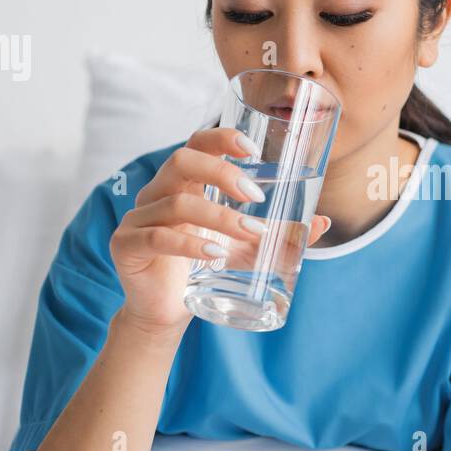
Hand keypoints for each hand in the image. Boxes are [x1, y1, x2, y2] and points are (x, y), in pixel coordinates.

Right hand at [108, 126, 331, 333]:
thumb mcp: (246, 248)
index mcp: (183, 183)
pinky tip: (214, 253)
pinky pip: (156, 237)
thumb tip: (323, 223)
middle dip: (221, 172)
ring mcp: (138, 218)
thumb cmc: (204, 268)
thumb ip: (279, 236)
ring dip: (218, 217)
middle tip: (254, 194)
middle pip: (182, 162)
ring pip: (176, 204)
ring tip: (249, 232)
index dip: (220, 139)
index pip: (195, 144)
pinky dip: (189, 244)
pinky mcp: (127, 246)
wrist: (166, 311)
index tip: (251, 149)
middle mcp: (157, 193)